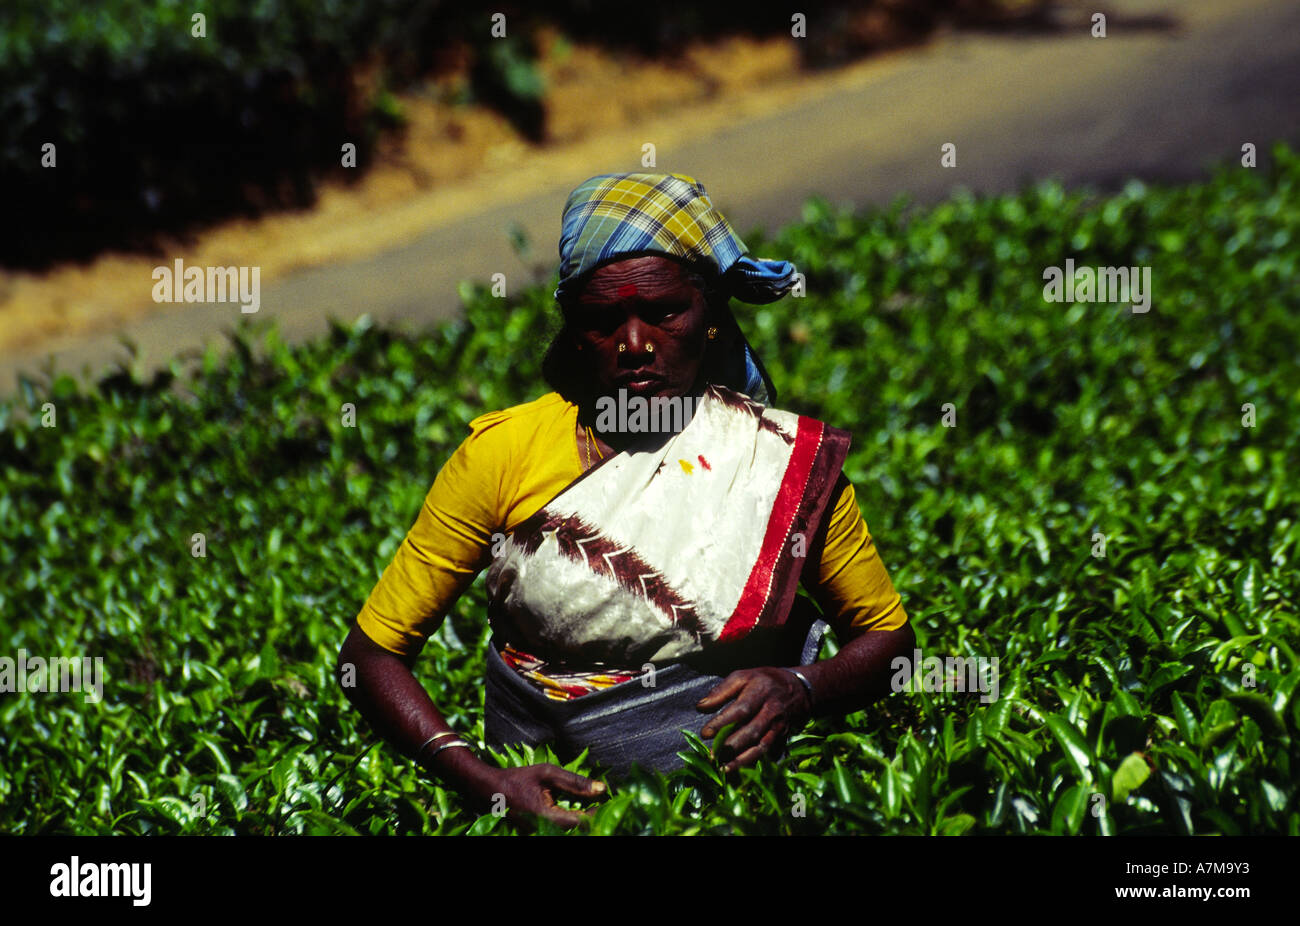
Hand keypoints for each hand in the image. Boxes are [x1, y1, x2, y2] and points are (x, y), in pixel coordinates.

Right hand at [478, 764, 607, 828]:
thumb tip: (601, 789)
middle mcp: (542, 830)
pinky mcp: (537, 832)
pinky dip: (570, 821)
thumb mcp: (547, 773)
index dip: (596, 814)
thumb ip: (574, 782)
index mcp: (546, 816)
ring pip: (568, 831)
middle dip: (591, 817)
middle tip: (604, 804)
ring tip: (593, 806)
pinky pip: (559, 829)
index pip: (580, 822)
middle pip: (576, 830)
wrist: (490, 789)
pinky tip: (577, 810)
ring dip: (582, 820)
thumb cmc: (518, 778)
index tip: (608, 801)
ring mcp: (539, 833)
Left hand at [696, 667, 813, 772]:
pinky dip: (755, 763)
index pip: (741, 709)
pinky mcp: (783, 738)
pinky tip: (739, 770)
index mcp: (760, 691)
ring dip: (742, 760)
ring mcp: (779, 726)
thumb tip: (700, 707)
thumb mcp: (742, 677)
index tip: (705, 733)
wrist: (798, 689)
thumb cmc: (763, 681)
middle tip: (712, 755)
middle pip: (752, 731)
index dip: (722, 723)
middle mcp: (772, 710)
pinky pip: (769, 753)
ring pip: (762, 746)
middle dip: (731, 746)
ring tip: (724, 769)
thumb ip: (721, 691)